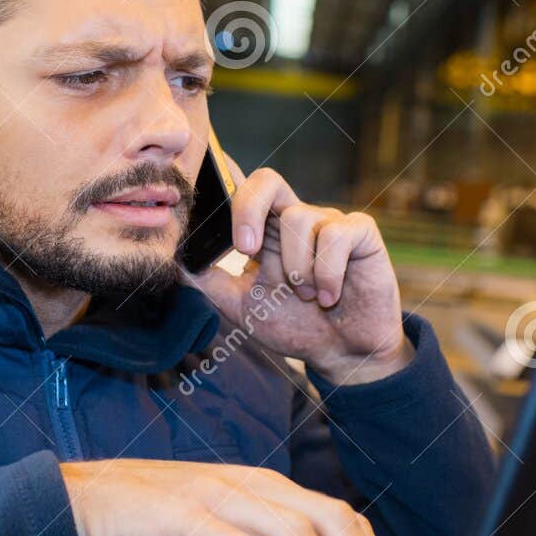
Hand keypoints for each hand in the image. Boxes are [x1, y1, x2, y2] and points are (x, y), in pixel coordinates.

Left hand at [186, 160, 412, 385]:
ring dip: (296, 267)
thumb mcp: (242, 307)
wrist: (342, 354)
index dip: (222, 180)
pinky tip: (329, 296)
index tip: (204, 206)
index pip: (241, 190)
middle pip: (267, 180)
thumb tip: (174, 262)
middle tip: (245, 249)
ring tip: (306, 295)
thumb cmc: (295, 326)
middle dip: (248, 209)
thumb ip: (209, 282)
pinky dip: (327, 272)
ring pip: (300, 218)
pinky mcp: (360, 233)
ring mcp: (329, 223)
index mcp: (265, 230)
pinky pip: (336, 235)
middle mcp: (295, 219)